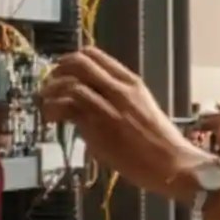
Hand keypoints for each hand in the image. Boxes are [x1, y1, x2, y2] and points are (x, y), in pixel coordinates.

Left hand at [39, 48, 208, 199]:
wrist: (171, 163)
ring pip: (69, 83)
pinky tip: (51, 120)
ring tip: (47, 106)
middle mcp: (119, 89)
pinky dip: (52, 110)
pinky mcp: (98, 125)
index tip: (63, 72)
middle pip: (78, 62)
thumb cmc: (161, 143)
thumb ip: (117, 102)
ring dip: (50, 92)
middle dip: (57, 72)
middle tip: (50, 86)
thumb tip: (88, 105)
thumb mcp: (142, 110)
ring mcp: (108, 106)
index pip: (94, 55)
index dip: (71, 60)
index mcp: (133, 82)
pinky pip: (66, 106)